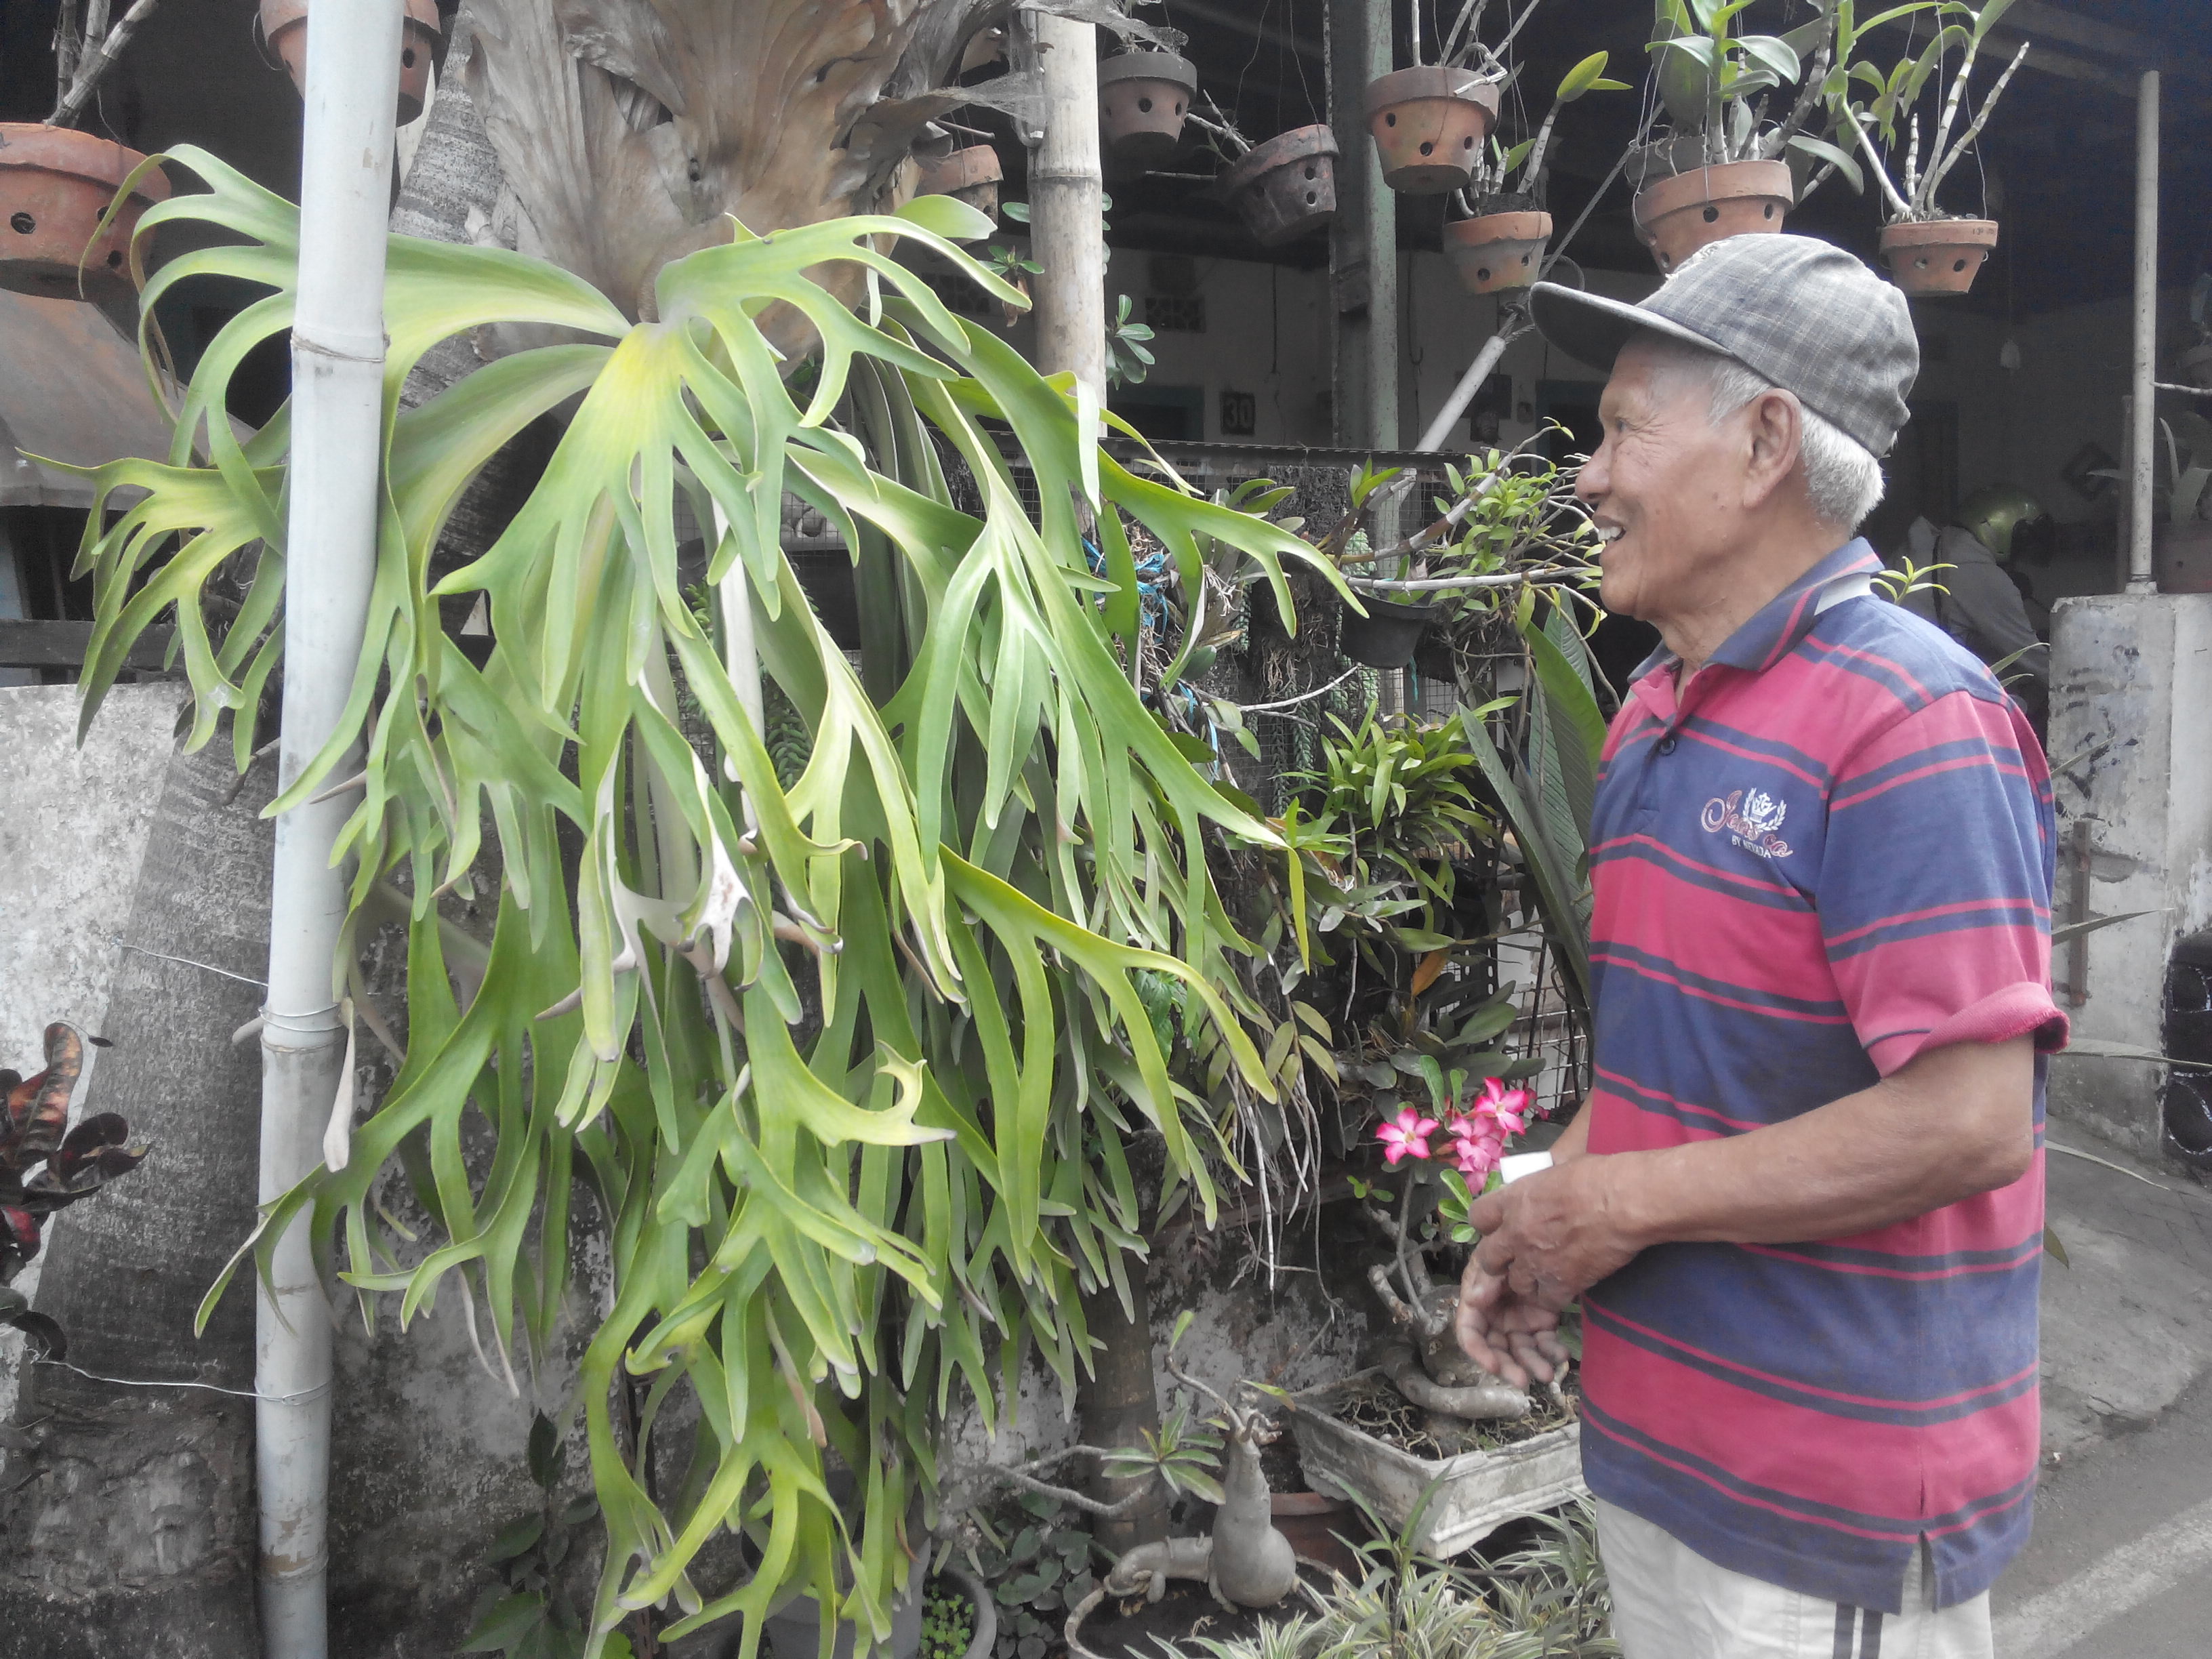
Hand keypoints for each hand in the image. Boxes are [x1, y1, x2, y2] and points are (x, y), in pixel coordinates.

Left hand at [1454, 1156, 1645, 1378]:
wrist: (1622, 1202)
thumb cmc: (1595, 1176)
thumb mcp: (1554, 1171)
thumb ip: (1537, 1189)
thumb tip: (1538, 1193)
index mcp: (1512, 1200)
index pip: (1478, 1217)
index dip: (1487, 1225)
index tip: (1498, 1229)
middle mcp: (1515, 1233)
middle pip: (1488, 1259)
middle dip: (1498, 1262)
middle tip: (1514, 1262)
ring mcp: (1535, 1261)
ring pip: (1516, 1284)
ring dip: (1526, 1282)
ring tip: (1542, 1276)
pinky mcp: (1561, 1283)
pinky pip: (1546, 1301)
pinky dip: (1552, 1297)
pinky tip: (1564, 1289)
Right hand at [1454, 1259, 1565, 1387]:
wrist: (1540, 1245)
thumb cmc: (1508, 1251)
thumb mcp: (1492, 1263)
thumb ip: (1484, 1280)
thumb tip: (1474, 1301)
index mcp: (1477, 1306)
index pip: (1470, 1334)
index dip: (1479, 1352)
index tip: (1493, 1366)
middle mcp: (1496, 1319)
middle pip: (1497, 1349)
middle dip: (1509, 1367)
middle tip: (1522, 1380)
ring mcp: (1519, 1323)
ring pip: (1523, 1351)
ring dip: (1534, 1365)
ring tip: (1548, 1374)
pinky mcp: (1541, 1324)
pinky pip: (1546, 1342)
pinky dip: (1553, 1351)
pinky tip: (1562, 1355)